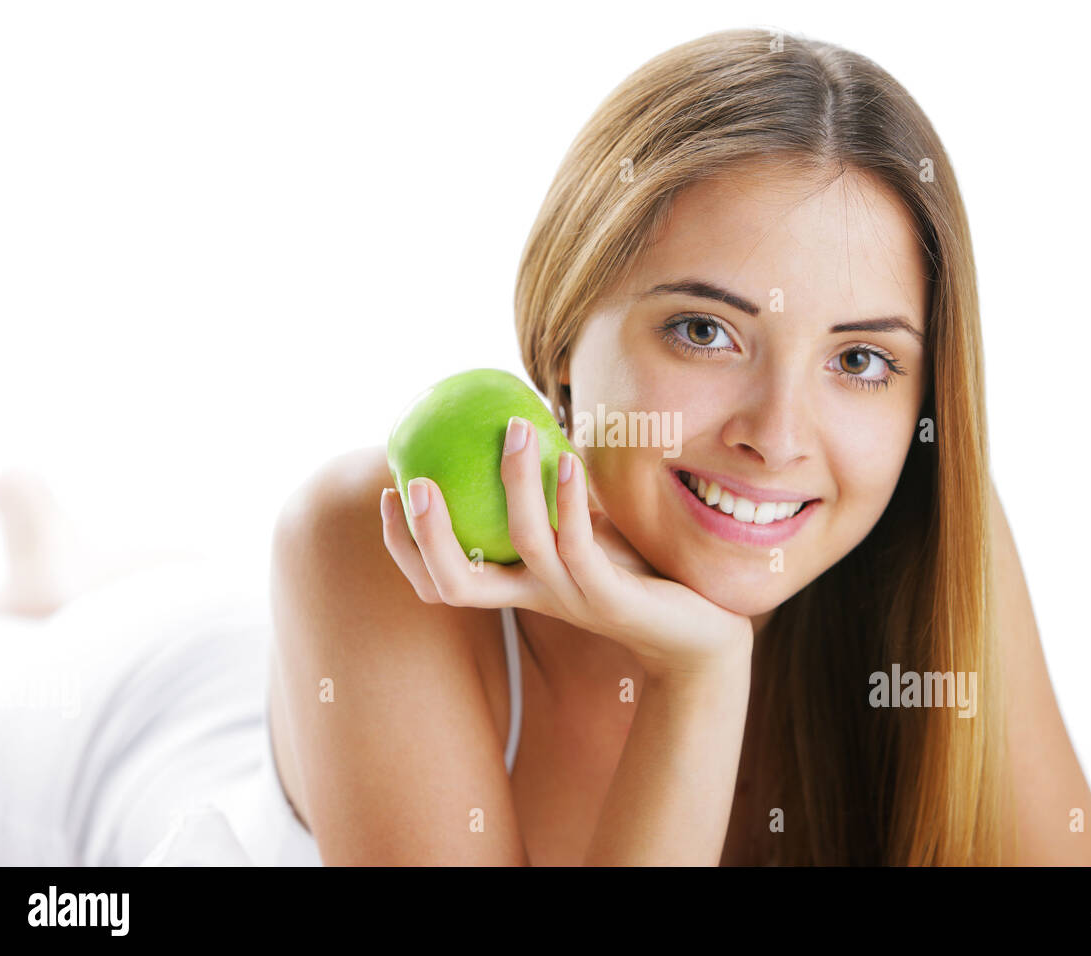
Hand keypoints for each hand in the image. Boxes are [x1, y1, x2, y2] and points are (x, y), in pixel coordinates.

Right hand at [379, 415, 752, 679]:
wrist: (700, 633)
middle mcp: (535, 596)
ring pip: (524, 545)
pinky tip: (568, 461)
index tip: (390, 490)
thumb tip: (523, 426)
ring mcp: (572, 597)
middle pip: (456, 583)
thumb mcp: (586, 531)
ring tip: (516, 430)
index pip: (442, 580)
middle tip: (414, 481)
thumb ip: (553, 497)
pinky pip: (580, 546)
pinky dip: (568, 501)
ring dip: (515, 483)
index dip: (405, 545)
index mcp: (518, 585)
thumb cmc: (639, 573)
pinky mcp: (612, 597)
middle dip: (427, 536)